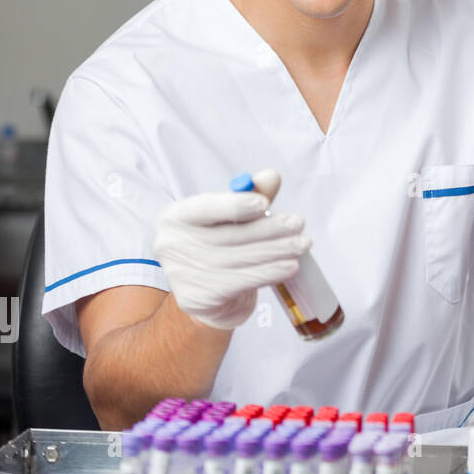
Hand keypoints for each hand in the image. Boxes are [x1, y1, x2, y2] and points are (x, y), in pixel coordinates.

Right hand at [152, 168, 309, 329]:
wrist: (210, 295)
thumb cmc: (221, 245)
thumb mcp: (232, 217)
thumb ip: (251, 195)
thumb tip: (272, 176)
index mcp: (175, 217)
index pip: (205, 208)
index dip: (235, 205)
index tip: (264, 204)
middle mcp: (171, 245)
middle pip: (228, 235)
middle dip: (269, 229)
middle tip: (298, 223)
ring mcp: (181, 274)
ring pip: (239, 259)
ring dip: (277, 251)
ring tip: (303, 244)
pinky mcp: (197, 298)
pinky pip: (242, 282)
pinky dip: (270, 272)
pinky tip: (291, 266)